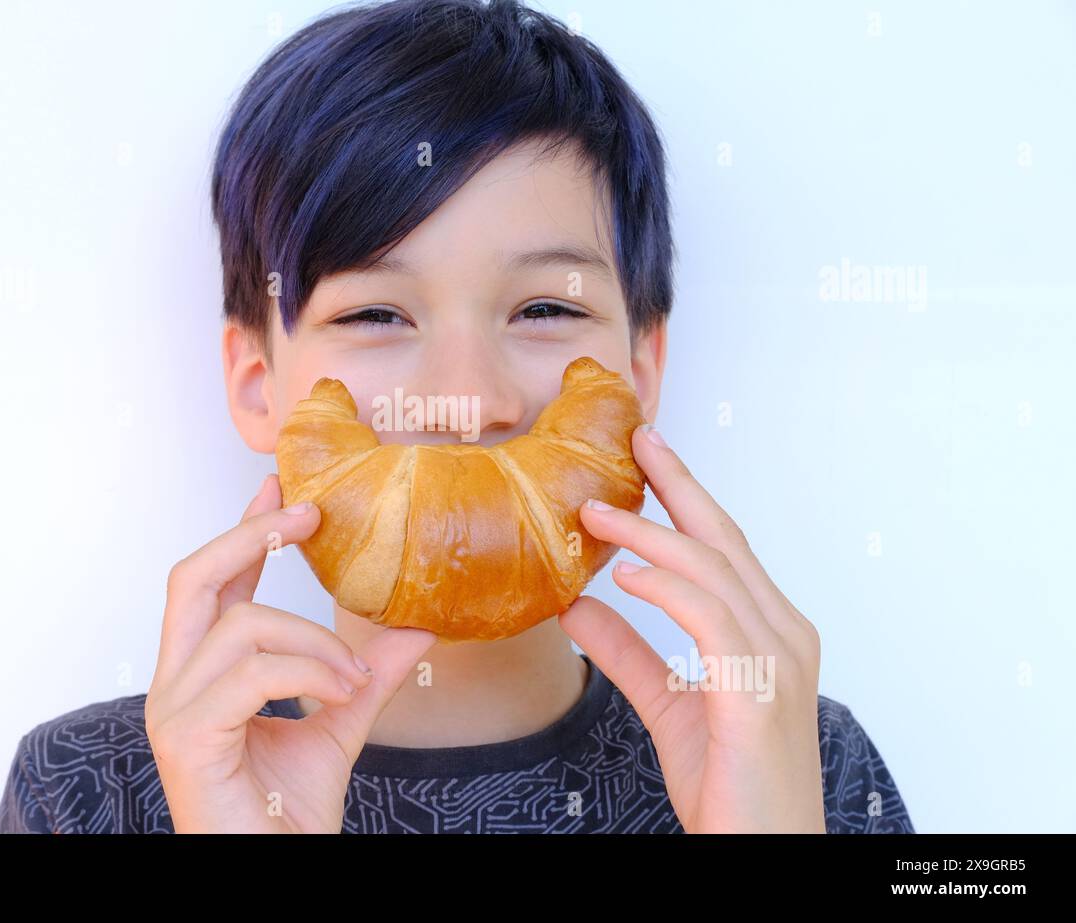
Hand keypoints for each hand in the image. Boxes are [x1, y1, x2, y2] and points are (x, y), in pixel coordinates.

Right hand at [145, 473, 436, 832]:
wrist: (275, 874)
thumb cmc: (287, 817)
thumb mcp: (337, 726)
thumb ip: (362, 675)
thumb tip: (413, 627)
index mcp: (202, 676)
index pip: (213, 585)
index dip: (244, 531)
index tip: (280, 488)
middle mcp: (175, 685)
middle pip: (193, 578)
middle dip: (252, 536)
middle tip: (309, 514)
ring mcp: (173, 709)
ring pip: (241, 624)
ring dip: (314, 639)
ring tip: (354, 675)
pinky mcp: (186, 736)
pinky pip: (252, 672)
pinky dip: (308, 671)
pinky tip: (340, 692)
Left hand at [561, 424, 825, 832]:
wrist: (765, 853)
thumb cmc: (730, 785)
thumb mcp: (666, 705)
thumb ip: (627, 652)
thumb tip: (578, 604)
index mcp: (767, 631)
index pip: (721, 547)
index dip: (684, 497)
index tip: (646, 455)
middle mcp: (783, 633)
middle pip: (723, 539)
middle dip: (677, 484)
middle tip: (633, 439)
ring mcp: (778, 660)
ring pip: (712, 571)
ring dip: (650, 535)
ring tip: (593, 514)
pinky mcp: (758, 692)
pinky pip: (710, 619)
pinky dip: (667, 587)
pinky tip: (625, 575)